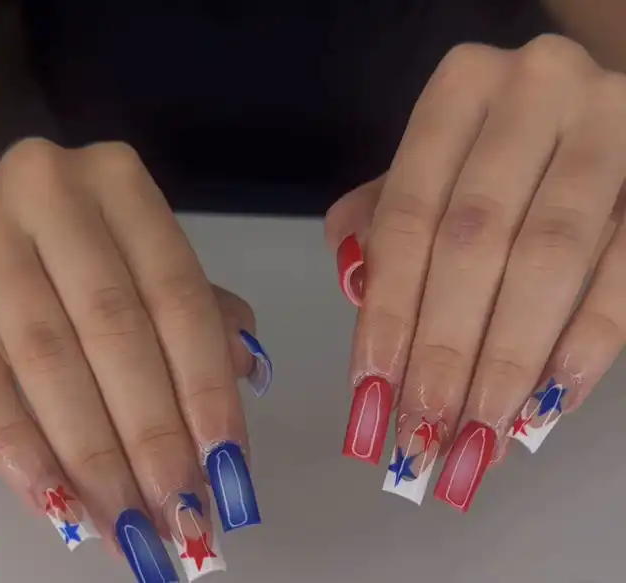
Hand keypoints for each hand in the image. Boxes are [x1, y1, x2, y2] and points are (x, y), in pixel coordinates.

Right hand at [0, 139, 271, 580]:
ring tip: (129, 526)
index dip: (205, 386)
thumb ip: (199, 307)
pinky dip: (19, 443)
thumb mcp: (149, 252)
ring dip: (91, 455)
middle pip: (116, 332)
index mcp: (121, 184)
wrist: (4, 209)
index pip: (179, 298)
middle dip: (152, 433)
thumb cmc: (90, 234)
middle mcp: (52, 197)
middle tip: (181, 514)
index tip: (227, 465)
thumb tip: (246, 372)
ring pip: (47, 360)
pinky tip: (57, 501)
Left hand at [327, 35, 625, 511]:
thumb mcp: (433, 162)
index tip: (373, 390)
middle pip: (474, 240)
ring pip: (549, 258)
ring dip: (510, 358)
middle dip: (446, 346)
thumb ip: (386, 216)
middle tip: (426, 426)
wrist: (588, 106)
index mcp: (460, 90)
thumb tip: (358, 289)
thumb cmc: (496, 144)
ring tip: (481, 432)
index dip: (389, 308)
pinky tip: (552, 400)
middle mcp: (534, 95)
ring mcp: (609, 128)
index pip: (408, 216)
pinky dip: (589, 339)